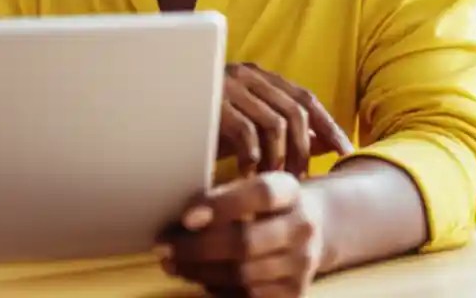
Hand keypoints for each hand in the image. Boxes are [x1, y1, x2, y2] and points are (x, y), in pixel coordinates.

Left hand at [160, 172, 327, 297]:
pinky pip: (249, 296)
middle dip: (198, 247)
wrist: (311, 230)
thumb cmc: (263, 206)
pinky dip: (217, 289)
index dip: (222, 206)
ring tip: (171, 264)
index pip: (260, 194)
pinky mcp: (295, 293)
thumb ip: (221, 197)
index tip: (186, 218)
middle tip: (164, 247)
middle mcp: (302, 228)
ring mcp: (302, 264)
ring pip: (243, 274)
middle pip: (246, 242)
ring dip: (200, 271)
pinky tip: (197, 278)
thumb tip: (180, 219)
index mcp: (289, 191)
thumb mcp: (250, 188)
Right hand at [219, 63, 353, 176]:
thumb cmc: (206, 126)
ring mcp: (227, 85)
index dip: (329, 126)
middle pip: (295, 111)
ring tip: (275, 181)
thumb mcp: (250, 128)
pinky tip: (249, 175)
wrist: (151, 120)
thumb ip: (288, 132)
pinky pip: (245, 132)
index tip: (346, 153)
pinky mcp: (211, 103)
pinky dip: (253, 158)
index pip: (305, 98)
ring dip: (279, 158)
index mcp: (259, 76)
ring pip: (275, 123)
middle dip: (303, 149)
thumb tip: (328, 144)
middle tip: (301, 179)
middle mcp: (246, 74)